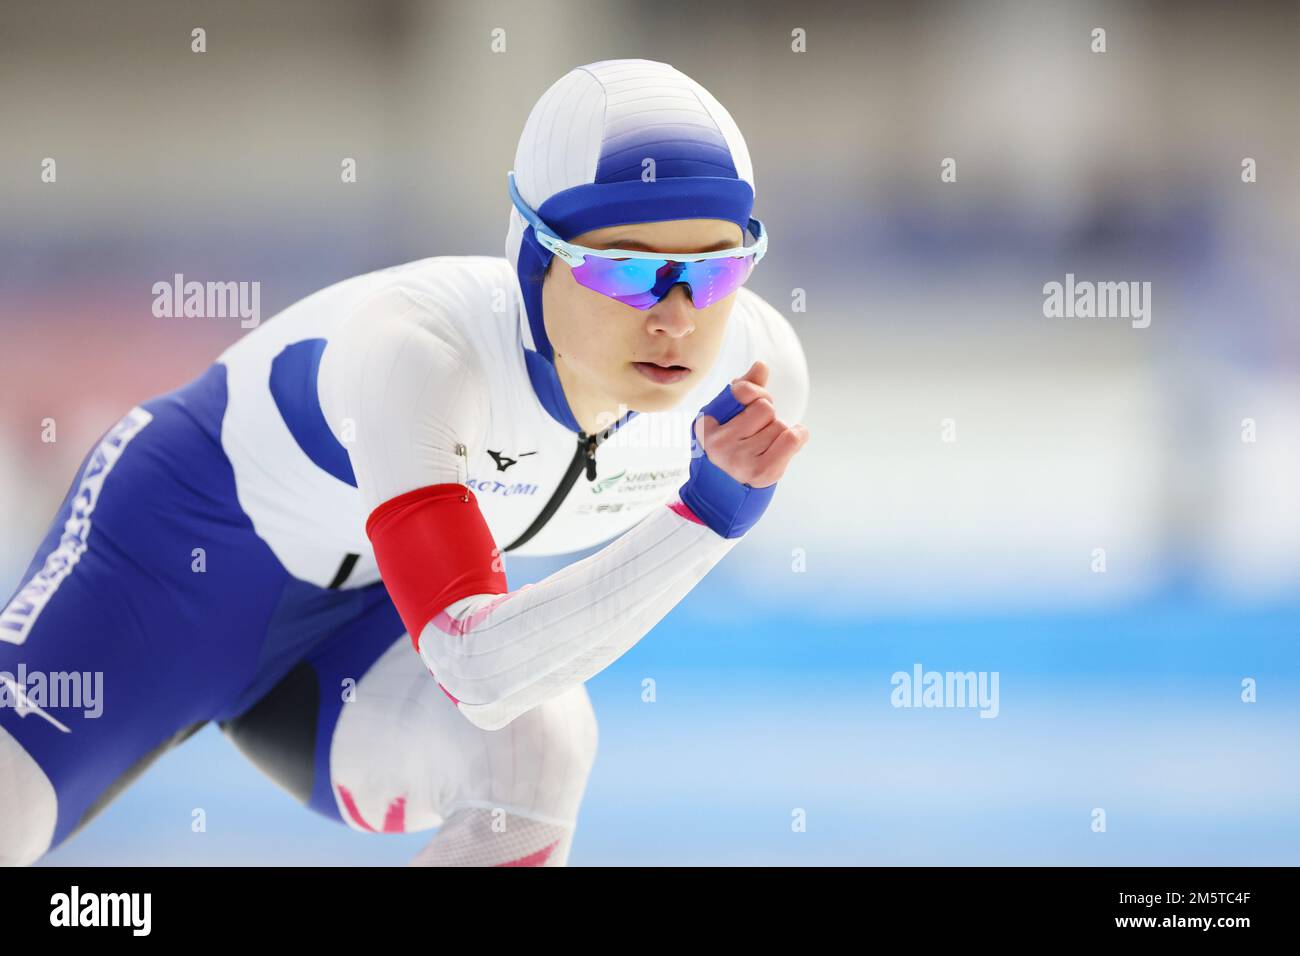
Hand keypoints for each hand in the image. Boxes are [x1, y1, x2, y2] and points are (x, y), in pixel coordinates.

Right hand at [694, 360, 809, 487]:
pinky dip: (798, 436)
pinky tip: (791, 441)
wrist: (720, 497)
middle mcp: (721, 443)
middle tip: (759, 430)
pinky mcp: (762, 473)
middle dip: (768, 416)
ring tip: (765, 446)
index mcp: (707, 425)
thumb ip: (743, 390)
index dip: (755, 393)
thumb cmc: (726, 452)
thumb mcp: (724, 420)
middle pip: (765, 408)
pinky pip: (792, 439)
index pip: (741, 391)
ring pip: (780, 425)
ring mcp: (741, 459)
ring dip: (779, 432)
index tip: (752, 401)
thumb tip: (761, 366)